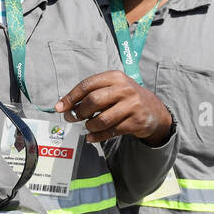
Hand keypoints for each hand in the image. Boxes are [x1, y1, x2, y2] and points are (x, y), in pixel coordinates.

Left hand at [55, 71, 172, 145]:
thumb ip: (90, 94)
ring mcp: (132, 105)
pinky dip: (97, 136)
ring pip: (102, 119)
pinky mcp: (136, 122)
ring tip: (87, 126)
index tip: (59, 107)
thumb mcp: (112, 88)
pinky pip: (111, 132)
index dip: (70, 97)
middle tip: (72, 118)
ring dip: (89, 125)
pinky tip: (91, 137)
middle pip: (93, 101)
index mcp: (115, 77)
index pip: (87, 85)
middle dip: (79, 112)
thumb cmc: (124, 98)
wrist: (153, 110)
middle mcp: (125, 89)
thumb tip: (64, 106)